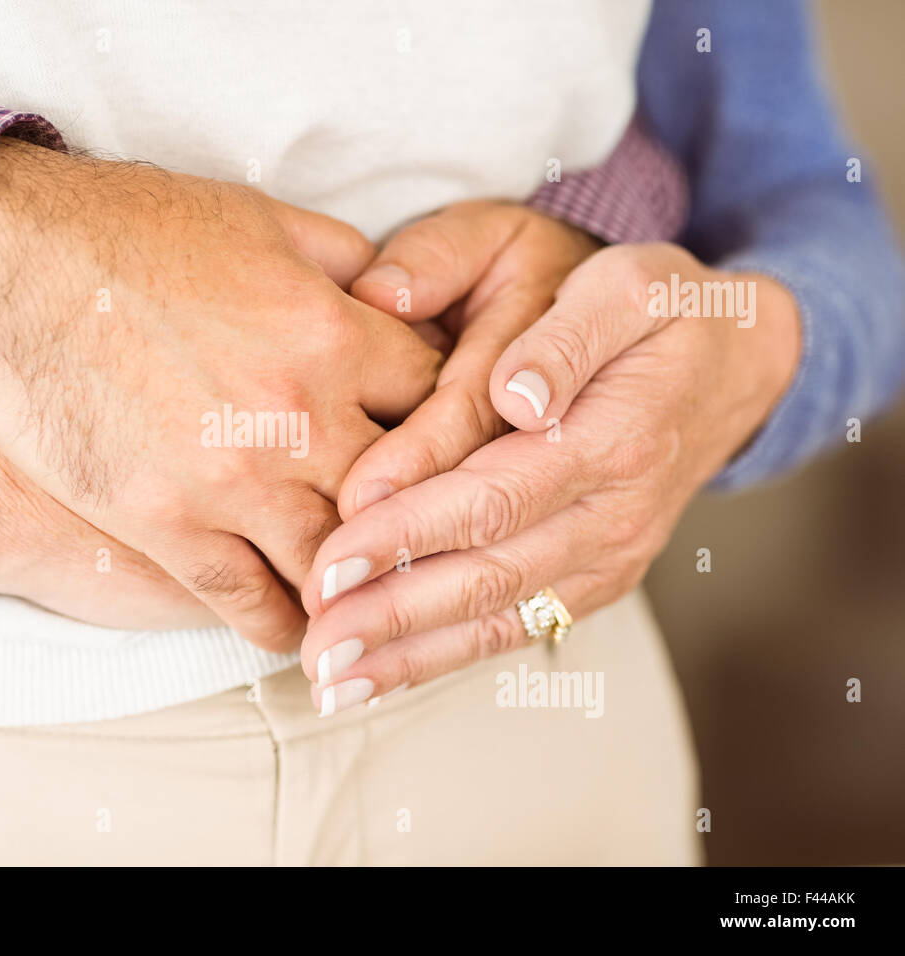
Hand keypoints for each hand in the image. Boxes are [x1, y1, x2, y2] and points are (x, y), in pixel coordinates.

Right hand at [0, 139, 441, 651]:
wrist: (11, 269)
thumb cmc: (134, 232)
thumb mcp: (260, 218)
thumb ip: (343, 260)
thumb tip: (392, 290)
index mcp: (330, 334)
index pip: (432, 394)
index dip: (440, 412)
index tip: (430, 432)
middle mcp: (295, 417)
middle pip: (399, 489)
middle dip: (416, 504)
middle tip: (423, 522)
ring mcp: (230, 482)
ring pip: (334, 558)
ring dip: (358, 576)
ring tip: (371, 589)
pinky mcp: (167, 527)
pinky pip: (248, 602)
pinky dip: (284, 622)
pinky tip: (301, 627)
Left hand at [299, 244, 801, 713]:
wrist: (735, 362)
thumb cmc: (662, 310)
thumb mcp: (626, 287)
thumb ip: (567, 337)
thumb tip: (515, 394)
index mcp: (612, 439)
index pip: (493, 497)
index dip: (408, 531)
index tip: (332, 557)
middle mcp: (614, 515)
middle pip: (487, 575)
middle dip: (391, 613)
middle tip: (315, 643)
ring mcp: (609, 558)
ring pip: (496, 617)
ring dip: (409, 654)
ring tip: (331, 682)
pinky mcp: (596, 579)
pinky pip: (516, 628)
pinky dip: (445, 657)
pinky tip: (383, 677)